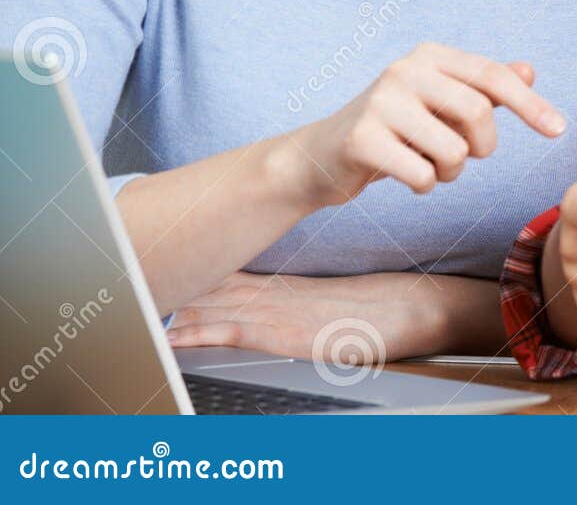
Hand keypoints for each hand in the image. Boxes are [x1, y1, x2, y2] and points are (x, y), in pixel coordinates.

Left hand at [164, 271, 503, 360]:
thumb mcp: (346, 304)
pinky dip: (196, 332)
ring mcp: (278, 312)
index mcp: (287, 288)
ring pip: (211, 304)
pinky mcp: (285, 333)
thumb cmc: (393, 309)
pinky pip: (230, 332)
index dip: (193, 270)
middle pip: (211, 283)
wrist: (420, 308)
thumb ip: (316, 305)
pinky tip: (169, 336)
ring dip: (173, 303)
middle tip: (134, 269)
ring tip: (134, 297)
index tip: (163, 263)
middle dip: (174, 279)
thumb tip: (304, 312)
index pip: (228, 275)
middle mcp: (276, 295)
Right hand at [287, 43, 564, 206]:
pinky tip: (405, 176)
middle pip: (478, 114)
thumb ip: (485, 88)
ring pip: (453, 151)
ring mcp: (380, 102)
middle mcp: (404, 69)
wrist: (323, 156)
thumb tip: (529, 68)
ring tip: (427, 164)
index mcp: (430, 56)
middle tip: (461, 155)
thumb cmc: (398, 129)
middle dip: (481, 147)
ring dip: (451, 172)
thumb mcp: (442, 104)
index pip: (493, 77)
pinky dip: (425, 186)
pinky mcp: (361, 139)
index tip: (560, 131)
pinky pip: (423, 176)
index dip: (531, 104)